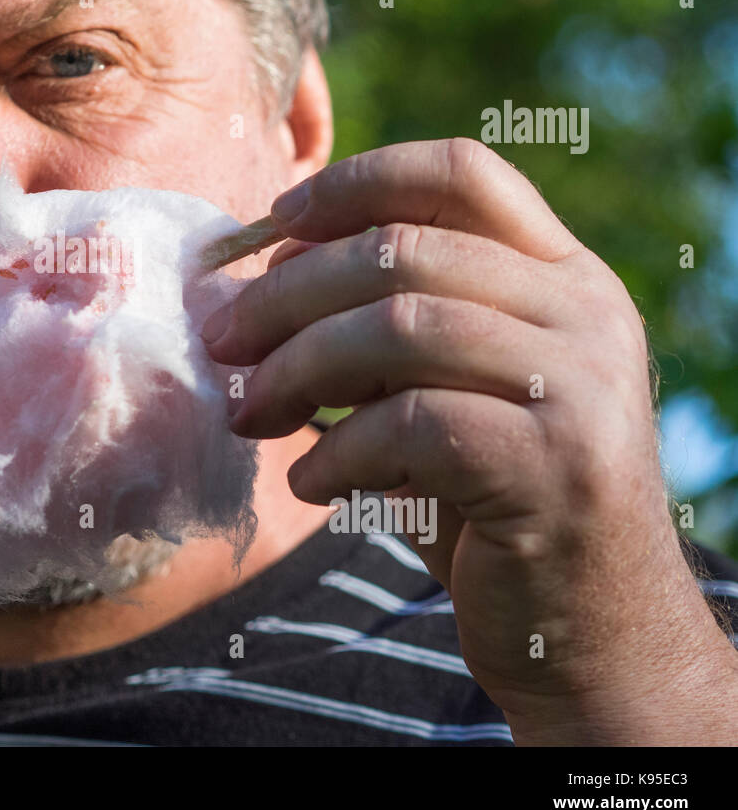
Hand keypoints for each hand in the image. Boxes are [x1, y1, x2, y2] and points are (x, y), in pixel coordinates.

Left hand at [202, 138, 737, 744]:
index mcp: (562, 276)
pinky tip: (309, 485)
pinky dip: (337, 451)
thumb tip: (259, 283)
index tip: (273, 219)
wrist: (589, 634)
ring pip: (400, 327)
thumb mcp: (436, 392)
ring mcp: (582, 387)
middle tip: (220, 341)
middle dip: (288, 293)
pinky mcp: (557, 467)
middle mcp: (585, 313)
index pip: (462, 175)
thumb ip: (380, 331)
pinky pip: (412, 425)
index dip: (357, 182)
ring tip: (245, 414)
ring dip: (296, 370)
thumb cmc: (489, 502)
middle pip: (405, 251)